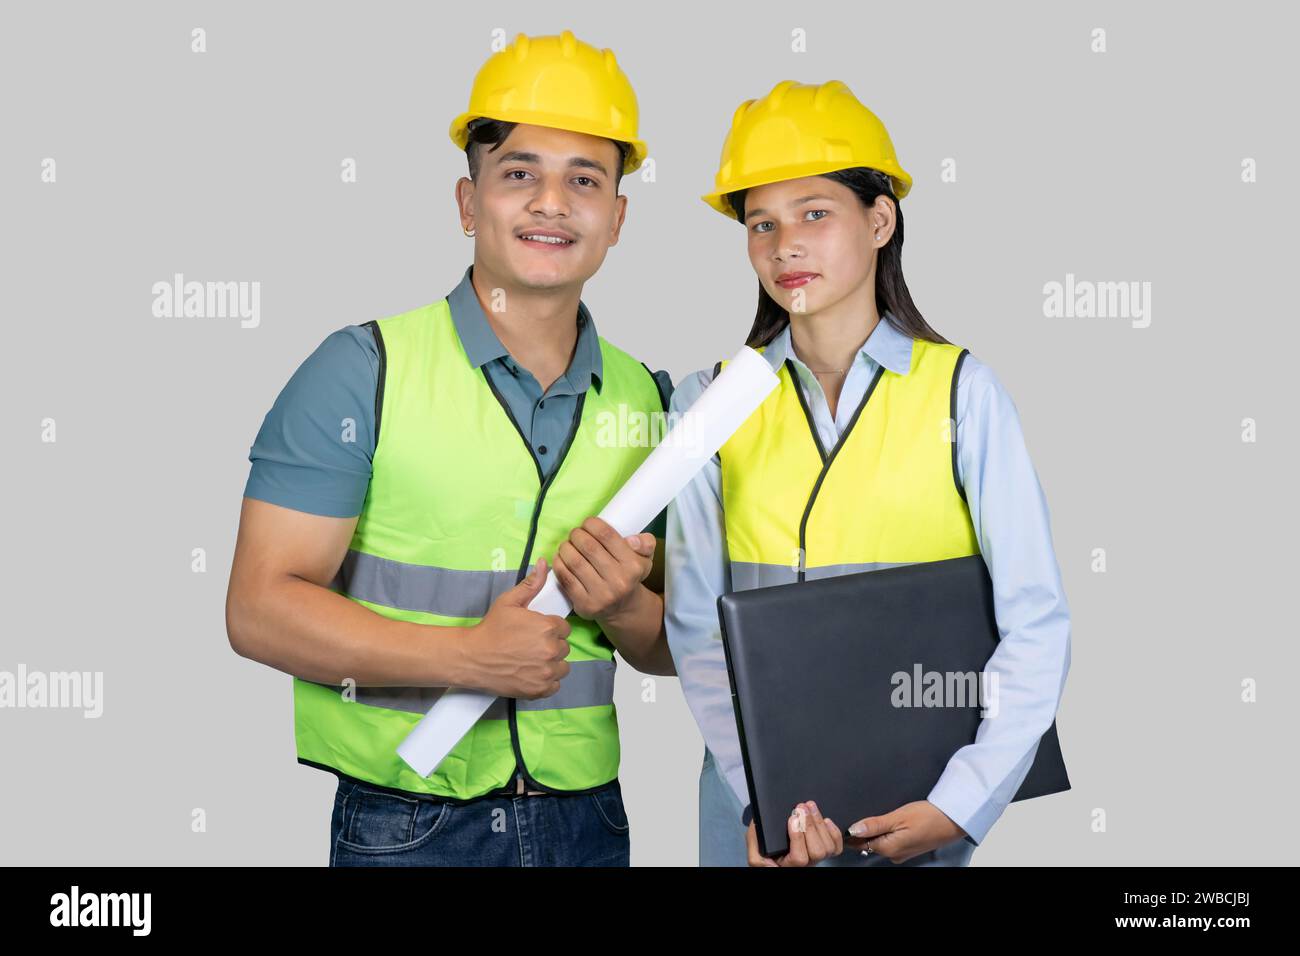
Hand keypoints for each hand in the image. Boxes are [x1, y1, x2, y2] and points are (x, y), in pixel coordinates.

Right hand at [460, 557, 571, 698]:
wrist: (472, 658)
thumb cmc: (490, 629)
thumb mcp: (509, 602)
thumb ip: (531, 584)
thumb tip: (545, 563)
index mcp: (547, 627)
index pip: (564, 628)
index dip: (551, 629)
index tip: (537, 632)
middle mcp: (551, 650)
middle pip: (564, 647)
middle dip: (551, 645)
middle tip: (531, 645)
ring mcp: (546, 672)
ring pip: (562, 666)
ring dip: (552, 664)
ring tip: (533, 660)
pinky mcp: (540, 690)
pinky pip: (555, 685)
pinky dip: (547, 681)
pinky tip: (532, 673)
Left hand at [552, 516, 654, 621]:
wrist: (624, 608)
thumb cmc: (630, 576)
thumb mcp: (645, 558)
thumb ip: (645, 543)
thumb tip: (632, 540)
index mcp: (633, 566)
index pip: (607, 536)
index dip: (592, 524)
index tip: (588, 523)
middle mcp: (618, 582)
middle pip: (588, 547)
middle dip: (577, 535)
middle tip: (575, 534)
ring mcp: (601, 595)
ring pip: (575, 562)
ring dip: (566, 548)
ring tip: (567, 544)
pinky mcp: (585, 605)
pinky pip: (566, 579)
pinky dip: (559, 564)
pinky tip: (561, 558)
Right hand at [746, 801, 843, 866]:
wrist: (774, 843)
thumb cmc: (765, 844)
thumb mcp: (754, 843)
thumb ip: (755, 843)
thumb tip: (763, 835)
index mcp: (787, 865)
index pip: (799, 858)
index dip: (798, 837)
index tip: (792, 817)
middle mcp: (805, 864)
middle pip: (817, 851)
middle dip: (810, 826)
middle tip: (801, 807)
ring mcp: (816, 857)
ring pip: (827, 847)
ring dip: (819, 824)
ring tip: (810, 807)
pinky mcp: (824, 850)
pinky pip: (836, 847)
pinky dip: (834, 832)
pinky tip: (825, 820)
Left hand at [844, 800, 966, 862]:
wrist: (953, 820)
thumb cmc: (928, 816)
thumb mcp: (898, 817)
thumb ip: (874, 824)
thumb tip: (853, 830)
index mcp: (888, 848)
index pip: (860, 842)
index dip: (853, 830)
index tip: (848, 818)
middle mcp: (893, 855)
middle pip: (869, 842)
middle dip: (864, 830)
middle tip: (865, 811)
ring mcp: (901, 853)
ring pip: (880, 841)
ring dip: (877, 830)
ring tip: (882, 815)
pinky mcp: (908, 848)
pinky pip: (890, 841)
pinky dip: (887, 832)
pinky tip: (891, 821)